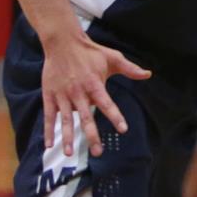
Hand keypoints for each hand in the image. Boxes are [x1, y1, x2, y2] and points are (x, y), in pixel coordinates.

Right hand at [38, 28, 149, 158]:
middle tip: (98, 152)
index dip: (115, 116)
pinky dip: (48, 130)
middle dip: (91, 136)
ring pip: (65, 121)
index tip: (123, 129)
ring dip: (68, 138)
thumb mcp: (113, 58)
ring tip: (70, 153)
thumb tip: (148, 75)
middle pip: (86, 118)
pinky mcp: (49, 96)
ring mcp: (62, 95)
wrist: (63, 43)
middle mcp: (78, 92)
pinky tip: (49, 144)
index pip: (107, 104)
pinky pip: (49, 116)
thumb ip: (130, 69)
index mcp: (95, 84)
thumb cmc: (91, 52)